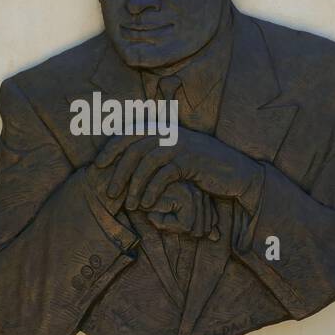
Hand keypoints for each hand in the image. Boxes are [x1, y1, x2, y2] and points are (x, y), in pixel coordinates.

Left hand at [95, 128, 263, 211]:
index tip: (98, 165)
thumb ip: (155, 156)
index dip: (111, 147)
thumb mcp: (177, 158)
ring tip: (130, 205)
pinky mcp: (192, 161)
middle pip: (135, 148)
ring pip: (148, 161)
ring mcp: (182, 145)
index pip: (130, 133)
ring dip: (134, 185)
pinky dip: (153, 190)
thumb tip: (126, 166)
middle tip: (110, 192)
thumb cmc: (202, 168)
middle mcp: (170, 133)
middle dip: (119, 171)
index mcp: (164, 129)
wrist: (236, 173)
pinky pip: (165, 174)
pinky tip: (147, 204)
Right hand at [144, 181, 219, 239]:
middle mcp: (199, 191)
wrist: (127, 195)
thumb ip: (199, 225)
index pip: (210, 222)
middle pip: (203, 229)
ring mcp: (192, 192)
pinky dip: (167, 224)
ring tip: (160, 211)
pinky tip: (156, 211)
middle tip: (164, 214)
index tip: (171, 216)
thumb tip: (217, 237)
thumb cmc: (149, 207)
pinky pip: (183, 225)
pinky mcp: (183, 197)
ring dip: (171, 226)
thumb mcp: (175, 219)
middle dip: (181, 228)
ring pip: (193, 228)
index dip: (191, 228)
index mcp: (200, 193)